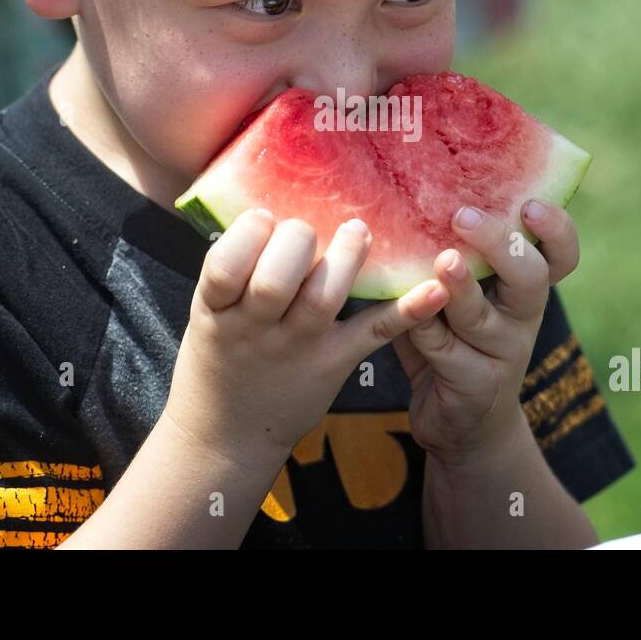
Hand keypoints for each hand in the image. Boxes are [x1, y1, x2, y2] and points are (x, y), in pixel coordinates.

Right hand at [163, 209, 450, 466]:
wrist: (226, 435)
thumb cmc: (218, 358)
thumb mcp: (206, 314)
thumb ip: (231, 271)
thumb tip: (265, 204)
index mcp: (215, 310)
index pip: (225, 266)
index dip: (249, 234)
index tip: (265, 217)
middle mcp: (254, 329)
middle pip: (276, 279)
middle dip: (296, 240)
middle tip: (308, 227)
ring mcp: (296, 347)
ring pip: (322, 298)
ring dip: (345, 258)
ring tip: (358, 231)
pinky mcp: (334, 362)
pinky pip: (373, 331)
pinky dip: (408, 309)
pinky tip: (435, 288)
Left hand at [392, 199, 580, 463]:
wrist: (462, 426)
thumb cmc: (453, 343)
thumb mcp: (457, 299)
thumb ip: (445, 258)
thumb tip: (404, 199)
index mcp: (524, 289)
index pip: (559, 256)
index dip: (556, 230)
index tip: (530, 205)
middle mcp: (522, 318)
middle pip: (530, 277)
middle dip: (499, 244)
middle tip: (464, 217)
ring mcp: (502, 354)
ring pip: (480, 315)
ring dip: (459, 288)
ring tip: (442, 262)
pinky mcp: (474, 385)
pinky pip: (443, 350)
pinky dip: (421, 326)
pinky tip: (402, 313)